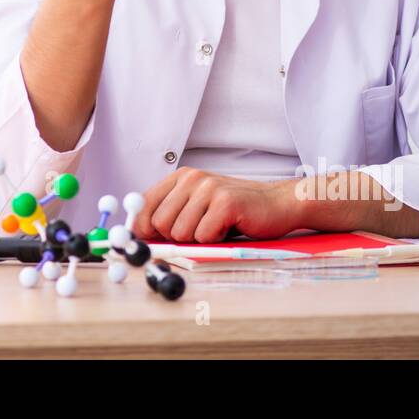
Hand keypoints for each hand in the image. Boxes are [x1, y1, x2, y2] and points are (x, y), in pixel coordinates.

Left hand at [133, 167, 303, 242]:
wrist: (277, 203)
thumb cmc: (236, 210)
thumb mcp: (198, 205)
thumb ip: (171, 213)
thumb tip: (140, 235)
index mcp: (181, 177)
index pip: (145, 205)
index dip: (145, 229)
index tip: (153, 240)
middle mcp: (191, 178)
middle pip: (159, 223)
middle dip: (176, 237)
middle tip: (199, 232)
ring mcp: (208, 188)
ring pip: (180, 232)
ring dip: (198, 239)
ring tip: (216, 227)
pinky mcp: (225, 202)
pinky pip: (203, 236)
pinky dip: (215, 240)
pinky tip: (228, 228)